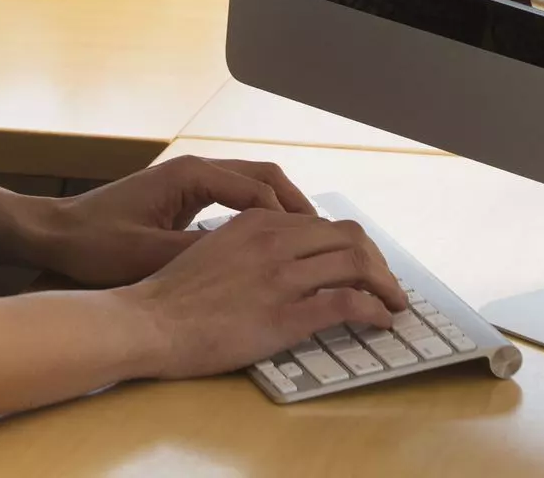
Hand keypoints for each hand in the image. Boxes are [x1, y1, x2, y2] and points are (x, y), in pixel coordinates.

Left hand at [24, 155, 316, 287]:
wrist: (53, 233)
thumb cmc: (94, 244)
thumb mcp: (149, 255)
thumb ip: (199, 254)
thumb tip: (250, 263)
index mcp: (192, 176)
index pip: (261, 190)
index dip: (292, 220)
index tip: (316, 249)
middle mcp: (196, 169)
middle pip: (265, 178)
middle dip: (297, 207)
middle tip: (325, 242)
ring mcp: (190, 180)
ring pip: (253, 185)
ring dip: (281, 210)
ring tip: (308, 245)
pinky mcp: (184, 195)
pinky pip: (236, 197)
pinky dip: (259, 216)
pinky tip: (270, 246)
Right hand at [122, 208, 406, 379]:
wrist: (149, 322)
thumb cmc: (172, 294)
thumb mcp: (213, 248)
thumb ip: (250, 244)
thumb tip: (281, 257)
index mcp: (257, 222)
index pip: (322, 223)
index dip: (350, 245)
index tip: (361, 265)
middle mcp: (274, 241)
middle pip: (349, 236)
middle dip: (377, 260)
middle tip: (387, 283)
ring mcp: (281, 277)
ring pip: (356, 264)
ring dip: (385, 284)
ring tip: (394, 303)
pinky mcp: (285, 315)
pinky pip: (348, 304)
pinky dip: (375, 310)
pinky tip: (381, 321)